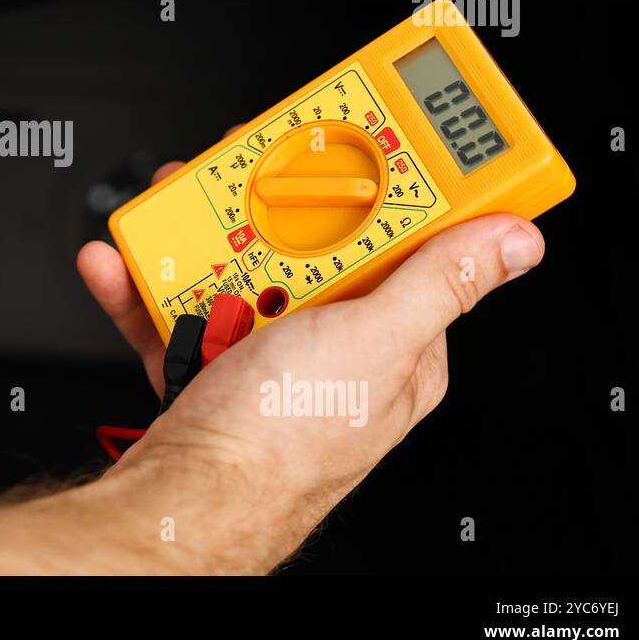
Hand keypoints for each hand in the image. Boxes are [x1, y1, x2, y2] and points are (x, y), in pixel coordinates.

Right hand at [76, 158, 544, 571]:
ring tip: (172, 224)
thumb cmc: (281, 442)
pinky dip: (147, 286)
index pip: (401, 242)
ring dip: (195, 242)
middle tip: (240, 180)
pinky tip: (124, 265)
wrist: (182, 498)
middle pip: (309, 244)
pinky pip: (180, 308)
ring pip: (239, 268)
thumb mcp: (374, 343)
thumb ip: (438, 285)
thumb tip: (514, 241)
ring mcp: (269, 356)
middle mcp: (335, 348)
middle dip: (265, 208)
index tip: (346, 141)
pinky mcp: (211, 366)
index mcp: (395, 342)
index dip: (376, 186)